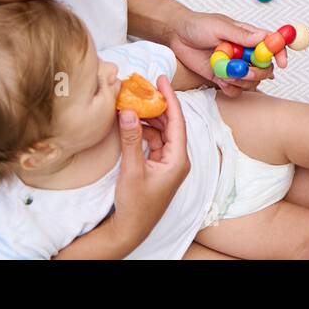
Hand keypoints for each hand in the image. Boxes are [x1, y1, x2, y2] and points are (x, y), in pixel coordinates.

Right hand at [110, 75, 188, 246]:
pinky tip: (132, 123)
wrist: (130, 229)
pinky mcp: (158, 167)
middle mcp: (177, 159)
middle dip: (157, 105)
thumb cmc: (135, 204)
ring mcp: (168, 163)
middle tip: (143, 88)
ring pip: (161, 132)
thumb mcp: (132, 170)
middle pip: (170, 124)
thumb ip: (131, 139)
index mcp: (178, 159)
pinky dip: (144, 130)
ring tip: (134, 102)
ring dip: (149, 118)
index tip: (161, 79)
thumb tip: (130, 111)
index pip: (177, 121)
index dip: (170, 98)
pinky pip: (154, 141)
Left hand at [173, 10, 287, 95]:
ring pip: (252, 82)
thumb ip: (241, 35)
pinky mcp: (223, 78)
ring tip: (225, 73)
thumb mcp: (219, 26)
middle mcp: (245, 53)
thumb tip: (262, 37)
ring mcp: (235, 67)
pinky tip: (220, 80)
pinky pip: (236, 90)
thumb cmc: (198, 25)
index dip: (281, 53)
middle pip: (265, 68)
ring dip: (241, 81)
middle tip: (243, 70)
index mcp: (249, 36)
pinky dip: (230, 89)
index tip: (282, 63)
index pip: (272, 44)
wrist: (177, 36)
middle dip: (257, 73)